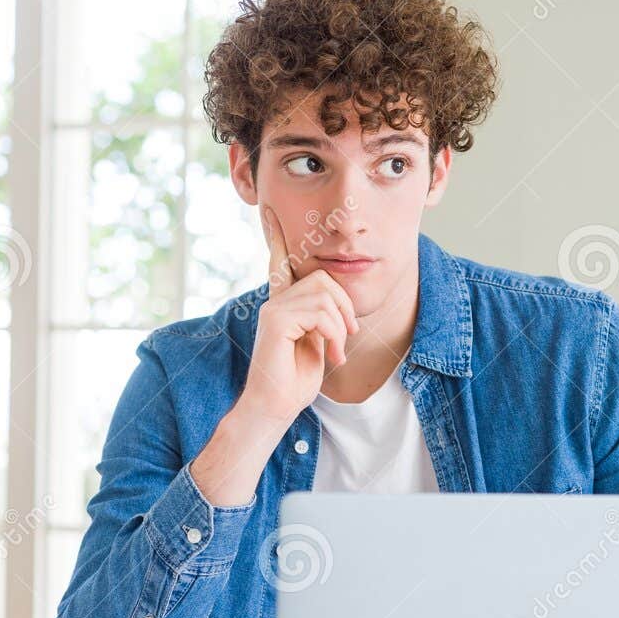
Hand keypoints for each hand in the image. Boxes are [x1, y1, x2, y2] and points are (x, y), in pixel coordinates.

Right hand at [237, 205, 359, 428]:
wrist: (276, 407)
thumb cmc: (295, 380)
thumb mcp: (317, 343)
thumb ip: (321, 319)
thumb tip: (335, 304)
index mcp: (283, 304)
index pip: (279, 262)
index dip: (276, 237)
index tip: (270, 210)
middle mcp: (274, 302)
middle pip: (322, 278)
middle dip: (344, 304)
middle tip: (348, 334)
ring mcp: (272, 310)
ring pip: (323, 294)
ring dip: (340, 325)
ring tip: (337, 350)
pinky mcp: (275, 322)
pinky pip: (318, 312)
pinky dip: (333, 334)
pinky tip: (331, 354)